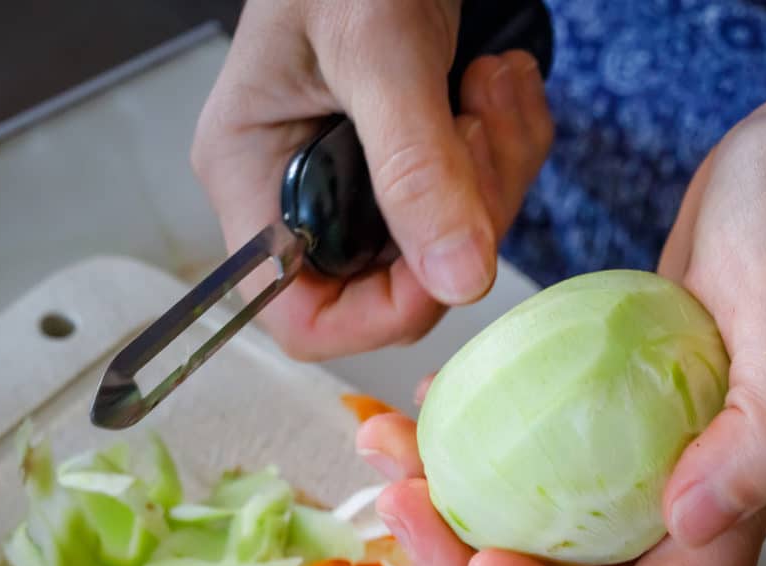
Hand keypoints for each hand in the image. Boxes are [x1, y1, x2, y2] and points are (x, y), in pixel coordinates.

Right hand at [191, 0, 552, 358]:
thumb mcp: (378, 51)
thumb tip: (458, 280)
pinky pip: (482, 192)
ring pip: (454, 237)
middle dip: (464, 212)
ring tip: (493, 82)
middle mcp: (306, 192)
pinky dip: (510, 140)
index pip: (299, 312)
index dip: (375, 314)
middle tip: (480, 124)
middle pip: (398, 279)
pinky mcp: (419, 156)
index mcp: (254, 177)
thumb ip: (415, 167)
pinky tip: (499, 77)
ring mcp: (367, 177)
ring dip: (498, 167)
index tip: (445, 261)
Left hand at [357, 102, 765, 565]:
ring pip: (534, 526)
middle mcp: (683, 500)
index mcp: (735, 512)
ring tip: (386, 448)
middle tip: (398, 499)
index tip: (488, 558)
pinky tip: (426, 404)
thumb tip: (686, 523)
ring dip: (449, 508)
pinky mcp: (608, 409)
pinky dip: (470, 445)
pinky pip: (530, 455)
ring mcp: (641, 457)